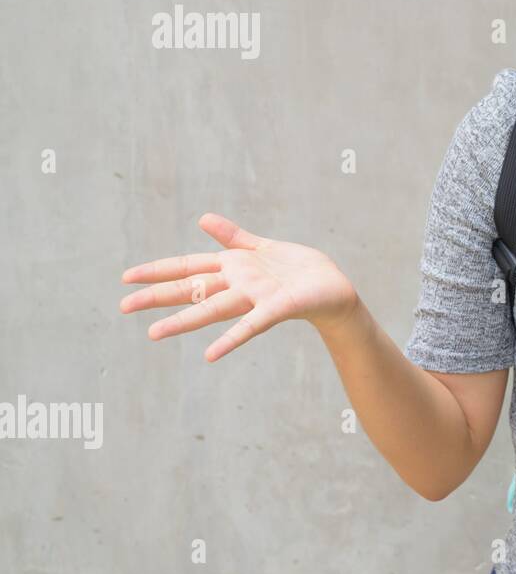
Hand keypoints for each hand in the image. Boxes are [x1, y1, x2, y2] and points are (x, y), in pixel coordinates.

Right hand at [119, 213, 357, 361]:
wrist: (334, 288)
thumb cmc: (298, 270)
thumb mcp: (263, 248)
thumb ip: (233, 237)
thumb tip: (202, 218)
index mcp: (233, 267)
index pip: (188, 267)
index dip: (158, 271)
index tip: (125, 277)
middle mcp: (238, 285)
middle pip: (191, 290)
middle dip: (157, 297)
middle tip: (122, 307)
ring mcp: (255, 298)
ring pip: (212, 309)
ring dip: (183, 322)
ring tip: (152, 334)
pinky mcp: (276, 308)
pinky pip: (250, 326)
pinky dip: (230, 339)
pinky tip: (209, 355)